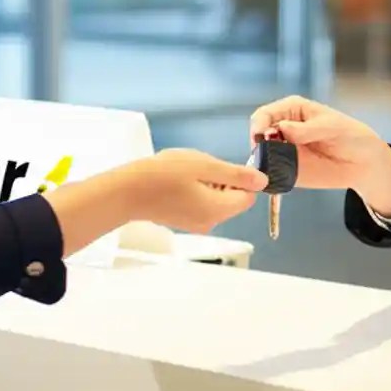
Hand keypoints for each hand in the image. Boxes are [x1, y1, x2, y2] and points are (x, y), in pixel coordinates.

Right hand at [123, 149, 266, 233]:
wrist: (127, 192)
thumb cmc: (162, 175)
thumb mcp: (204, 166)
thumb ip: (236, 174)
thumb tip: (262, 181)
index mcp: (219, 209)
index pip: (248, 197)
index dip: (242, 179)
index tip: (222, 166)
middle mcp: (210, 222)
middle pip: (233, 200)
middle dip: (224, 181)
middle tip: (200, 168)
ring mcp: (195, 225)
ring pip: (216, 202)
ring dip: (208, 185)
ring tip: (186, 174)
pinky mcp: (182, 222)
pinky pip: (200, 205)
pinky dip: (195, 192)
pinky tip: (177, 182)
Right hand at [248, 95, 390, 215]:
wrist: (362, 163)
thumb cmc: (350, 136)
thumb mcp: (330, 127)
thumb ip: (306, 129)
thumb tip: (282, 128)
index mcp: (291, 110)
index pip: (264, 114)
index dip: (259, 124)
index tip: (262, 136)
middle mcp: (282, 129)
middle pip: (257, 134)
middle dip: (258, 144)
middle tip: (266, 154)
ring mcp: (282, 150)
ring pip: (260, 155)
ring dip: (261, 162)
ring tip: (273, 167)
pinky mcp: (286, 170)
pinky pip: (270, 173)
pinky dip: (268, 177)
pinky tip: (276, 178)